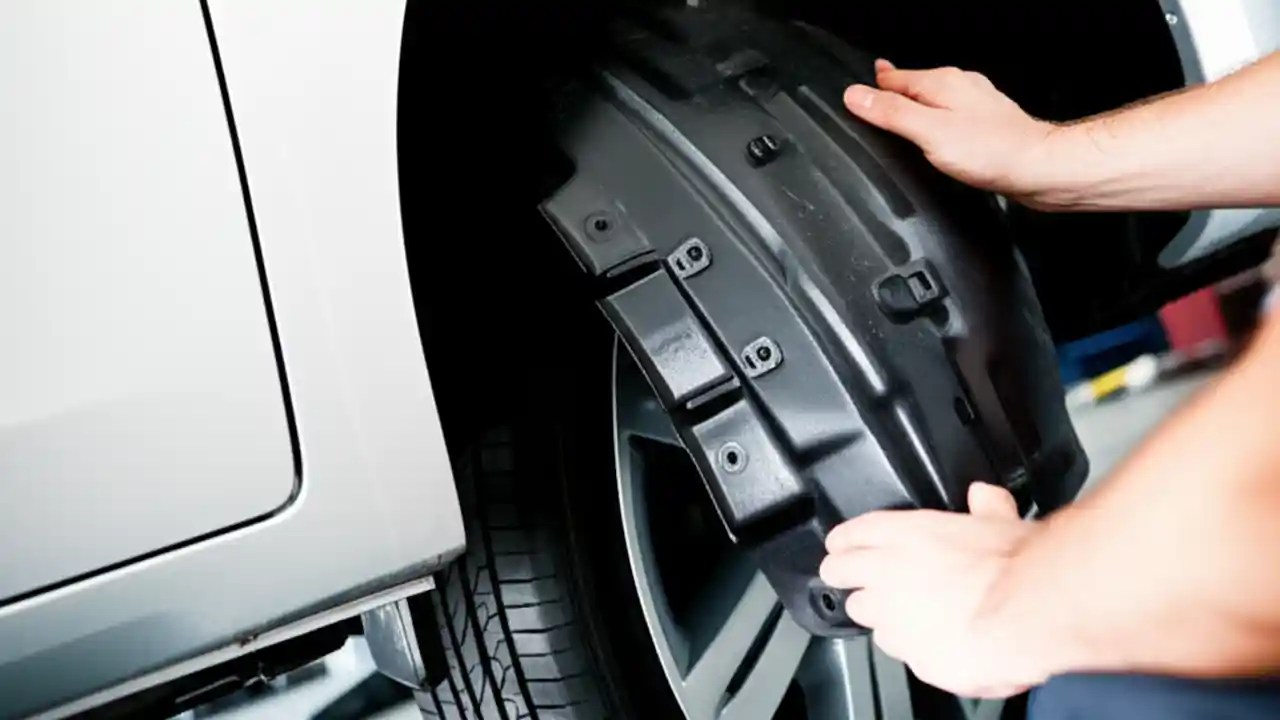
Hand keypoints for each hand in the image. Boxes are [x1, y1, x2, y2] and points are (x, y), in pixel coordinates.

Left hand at [819, 482, 1045, 697]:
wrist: (1029, 615)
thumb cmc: (1017, 566)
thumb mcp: (1001, 520)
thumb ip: (984, 506)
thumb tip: (982, 495)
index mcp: (903, 533)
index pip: (848, 535)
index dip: (843, 543)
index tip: (842, 548)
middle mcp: (886, 573)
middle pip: (838, 573)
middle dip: (845, 576)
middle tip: (860, 581)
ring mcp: (893, 617)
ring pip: (864, 616)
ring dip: (880, 614)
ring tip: (908, 614)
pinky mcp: (910, 655)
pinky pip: (899, 651)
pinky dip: (912, 647)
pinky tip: (936, 642)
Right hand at [845, 60, 1058, 206]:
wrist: (1039, 167)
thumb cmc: (992, 152)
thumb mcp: (929, 132)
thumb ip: (891, 113)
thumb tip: (856, 96)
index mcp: (942, 83)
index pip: (893, 78)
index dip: (872, 86)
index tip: (854, 91)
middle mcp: (960, 86)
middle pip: (914, 84)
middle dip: (892, 90)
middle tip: (872, 94)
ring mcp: (975, 103)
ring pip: (934, 98)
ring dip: (915, 103)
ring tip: (897, 109)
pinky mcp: (986, 123)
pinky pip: (950, 113)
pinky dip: (934, 118)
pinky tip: (935, 132)